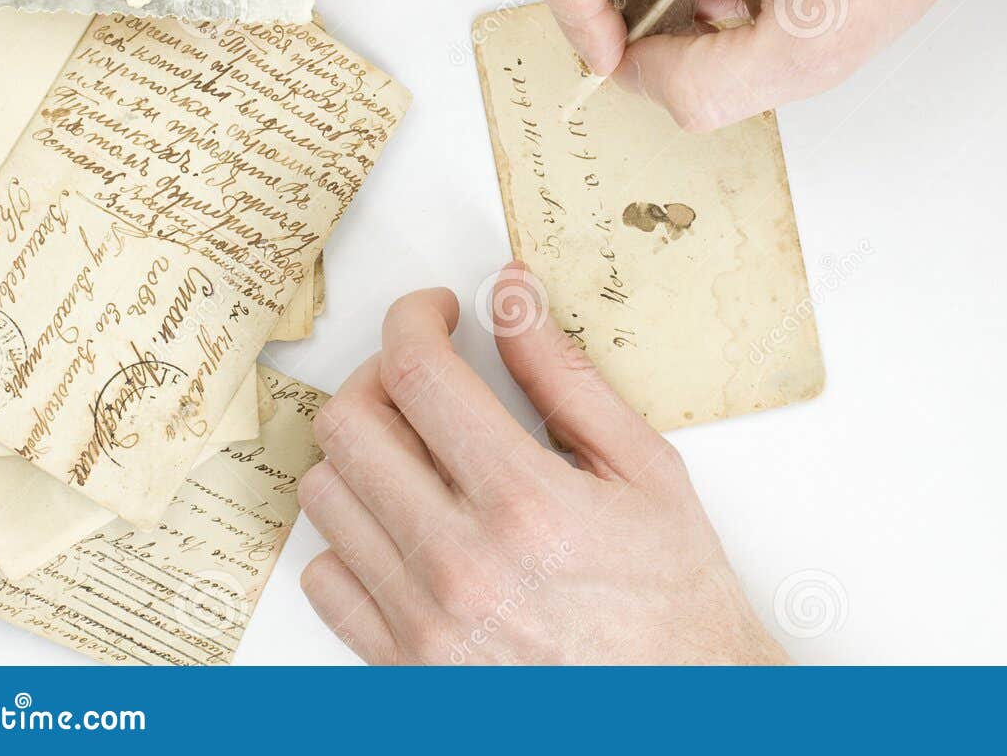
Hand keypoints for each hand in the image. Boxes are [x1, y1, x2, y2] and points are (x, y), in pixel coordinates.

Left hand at [299, 263, 786, 664]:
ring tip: (417, 450)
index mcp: (526, 502)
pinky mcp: (403, 668)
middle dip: (381, 373)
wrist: (681, 714)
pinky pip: (325, 578)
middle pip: (350, 424)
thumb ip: (566, 375)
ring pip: (326, 495)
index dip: (415, 317)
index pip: (418, 372)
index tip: (435, 311)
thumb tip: (512, 294)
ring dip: (364, 452)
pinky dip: (353, 536)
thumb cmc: (674, 600)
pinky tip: (405, 524)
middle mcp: (461, 564)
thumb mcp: (644, 468)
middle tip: (424, 374)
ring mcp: (423, 623)